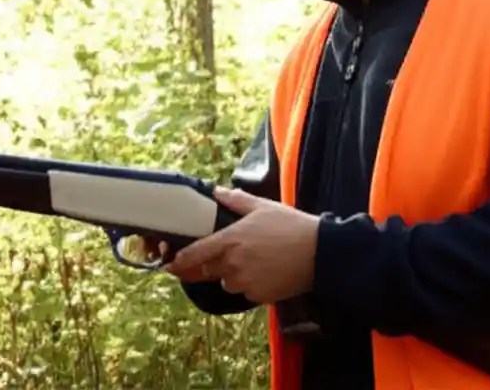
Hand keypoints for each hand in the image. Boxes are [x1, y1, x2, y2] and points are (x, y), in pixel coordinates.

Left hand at [162, 187, 319, 303]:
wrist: (319, 254)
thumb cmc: (291, 226)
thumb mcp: (263, 207)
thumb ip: (236, 201)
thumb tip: (217, 192)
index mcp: (230, 240)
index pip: (195, 253)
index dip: (179, 260)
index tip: (170, 263)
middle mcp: (233, 264)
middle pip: (208, 270)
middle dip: (211, 265)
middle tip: (229, 255)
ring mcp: (245, 282)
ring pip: (227, 282)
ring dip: (233, 274)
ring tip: (256, 260)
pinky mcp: (258, 296)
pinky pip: (245, 292)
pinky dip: (250, 285)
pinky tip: (267, 271)